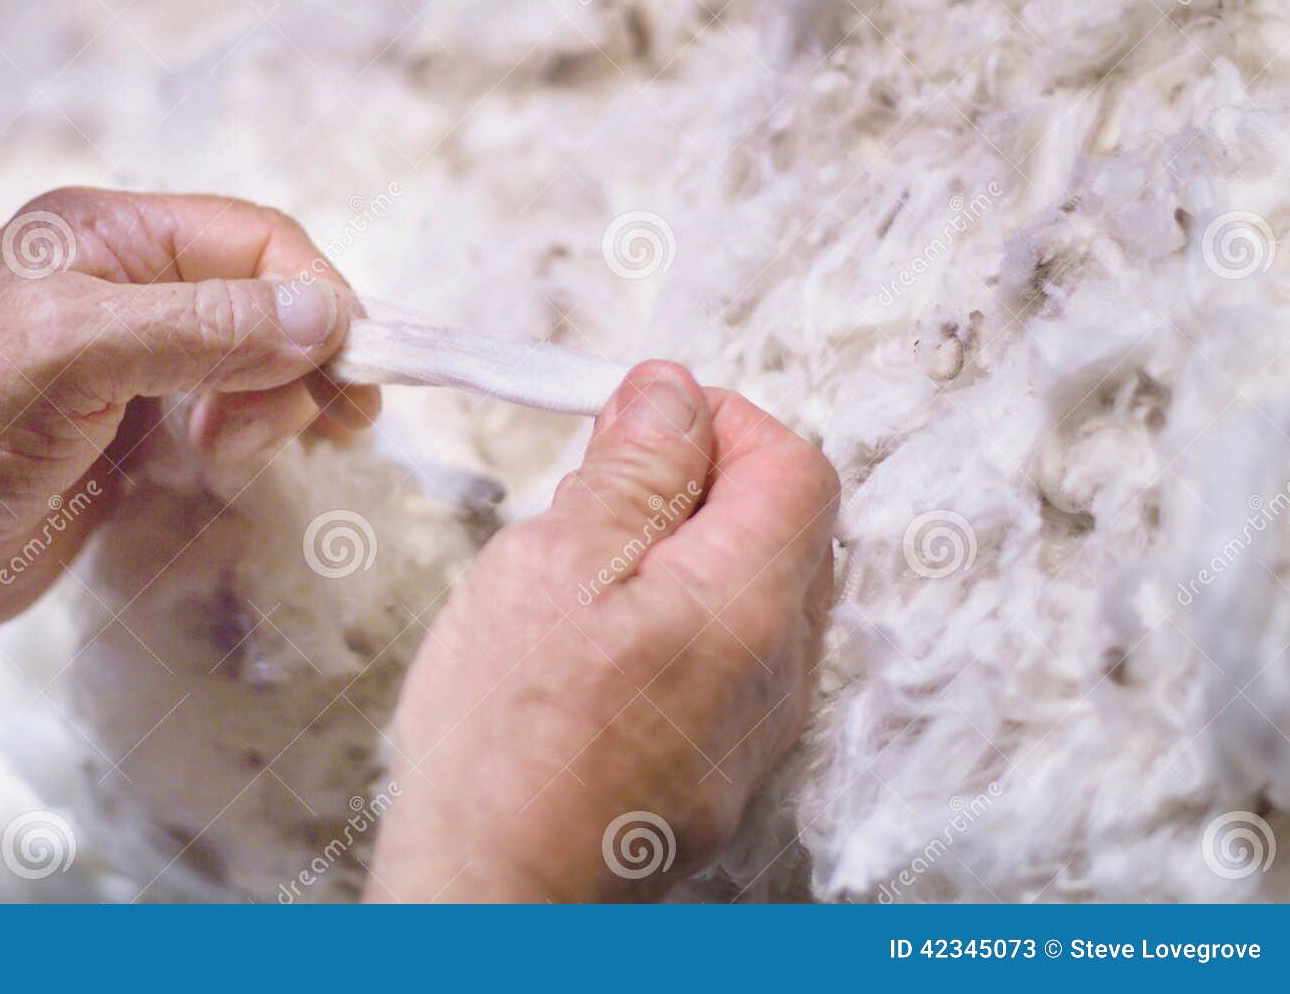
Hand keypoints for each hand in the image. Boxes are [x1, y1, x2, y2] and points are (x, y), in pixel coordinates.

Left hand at [0, 187, 376, 691]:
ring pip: (255, 358)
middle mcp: (124, 285)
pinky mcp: (134, 428)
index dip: (315, 296)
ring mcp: (132, 359)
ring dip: (274, 401)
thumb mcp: (78, 355)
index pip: (254, 239)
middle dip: (296, 358)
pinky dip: (252, 430)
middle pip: (265, 299)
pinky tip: (233, 459)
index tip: (349, 369)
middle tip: (298, 428)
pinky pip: (227, 409)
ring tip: (230, 451)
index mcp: (104, 235)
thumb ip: (208, 328)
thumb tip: (330, 316)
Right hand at [366, 361, 837, 901]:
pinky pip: (732, 660)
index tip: (640, 426)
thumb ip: (632, 472)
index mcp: (748, 603)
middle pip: (786, 528)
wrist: (494, 897)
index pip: (795, 466)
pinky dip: (680, 620)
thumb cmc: (505, 741)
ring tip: (584, 574)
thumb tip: (673, 394)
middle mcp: (780, 670)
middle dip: (700, 483)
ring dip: (685, 553)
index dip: (721, 423)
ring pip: (756, 594)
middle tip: (599, 495)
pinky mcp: (724, 769)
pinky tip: (598, 644)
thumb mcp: (553, 567)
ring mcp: (758, 729)